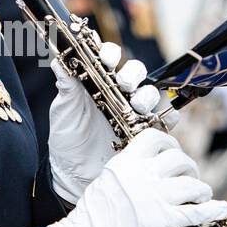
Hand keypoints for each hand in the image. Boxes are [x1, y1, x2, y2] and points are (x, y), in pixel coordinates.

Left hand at [48, 40, 176, 202]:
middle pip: (134, 72)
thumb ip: (65, 86)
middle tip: (123, 82)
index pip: (108, 59)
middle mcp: (118, 93)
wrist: (75, 175)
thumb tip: (58, 60)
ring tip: (137, 107)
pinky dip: (169, 117)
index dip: (110, 52)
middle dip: (132, 73)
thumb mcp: (63, 111)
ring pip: (149, 93)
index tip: (106, 56)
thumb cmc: (68, 139)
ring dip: (146, 96)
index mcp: (97, 82)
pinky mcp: (145, 131)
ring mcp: (133, 112)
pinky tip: (162, 119)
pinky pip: (165, 120)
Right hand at [50, 128, 226, 226]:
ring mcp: (153, 198)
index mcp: (125, 162)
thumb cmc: (92, 215)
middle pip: (179, 159)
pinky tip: (221, 209)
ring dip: (201, 189)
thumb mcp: (107, 180)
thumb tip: (150, 166)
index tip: (174, 152)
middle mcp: (141, 175)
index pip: (155, 138)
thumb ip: (129, 169)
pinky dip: (213, 210)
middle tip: (189, 178)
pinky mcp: (161, 221)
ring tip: (200, 195)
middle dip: (189, 167)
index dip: (170, 143)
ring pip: (192, 184)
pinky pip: (195, 212)